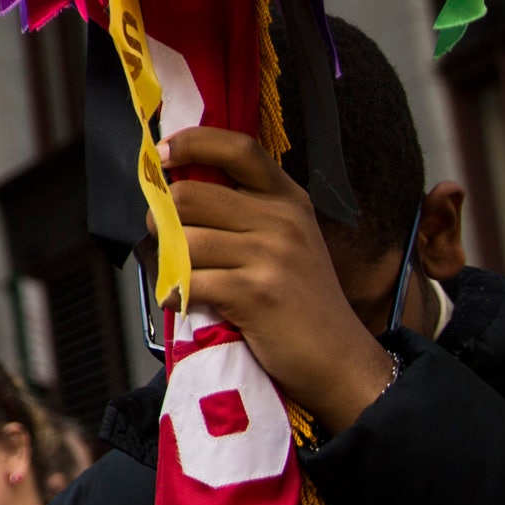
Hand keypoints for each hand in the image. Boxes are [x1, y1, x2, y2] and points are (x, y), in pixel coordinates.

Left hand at [164, 125, 400, 431]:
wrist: (341, 361)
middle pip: (190, 195)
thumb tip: (173, 193)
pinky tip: (183, 301)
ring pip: (184, 240)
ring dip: (169, 262)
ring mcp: (272, 256)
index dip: (193, 142)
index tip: (162, 153)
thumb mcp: (286, 242)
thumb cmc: (300, 303)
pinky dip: (174, 294)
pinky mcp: (257, 293)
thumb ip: (243, 213)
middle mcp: (282, 220)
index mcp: (288, 200)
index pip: (238, 148)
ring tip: (183, 279)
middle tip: (167, 242)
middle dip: (162, 219)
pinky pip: (189, 281)